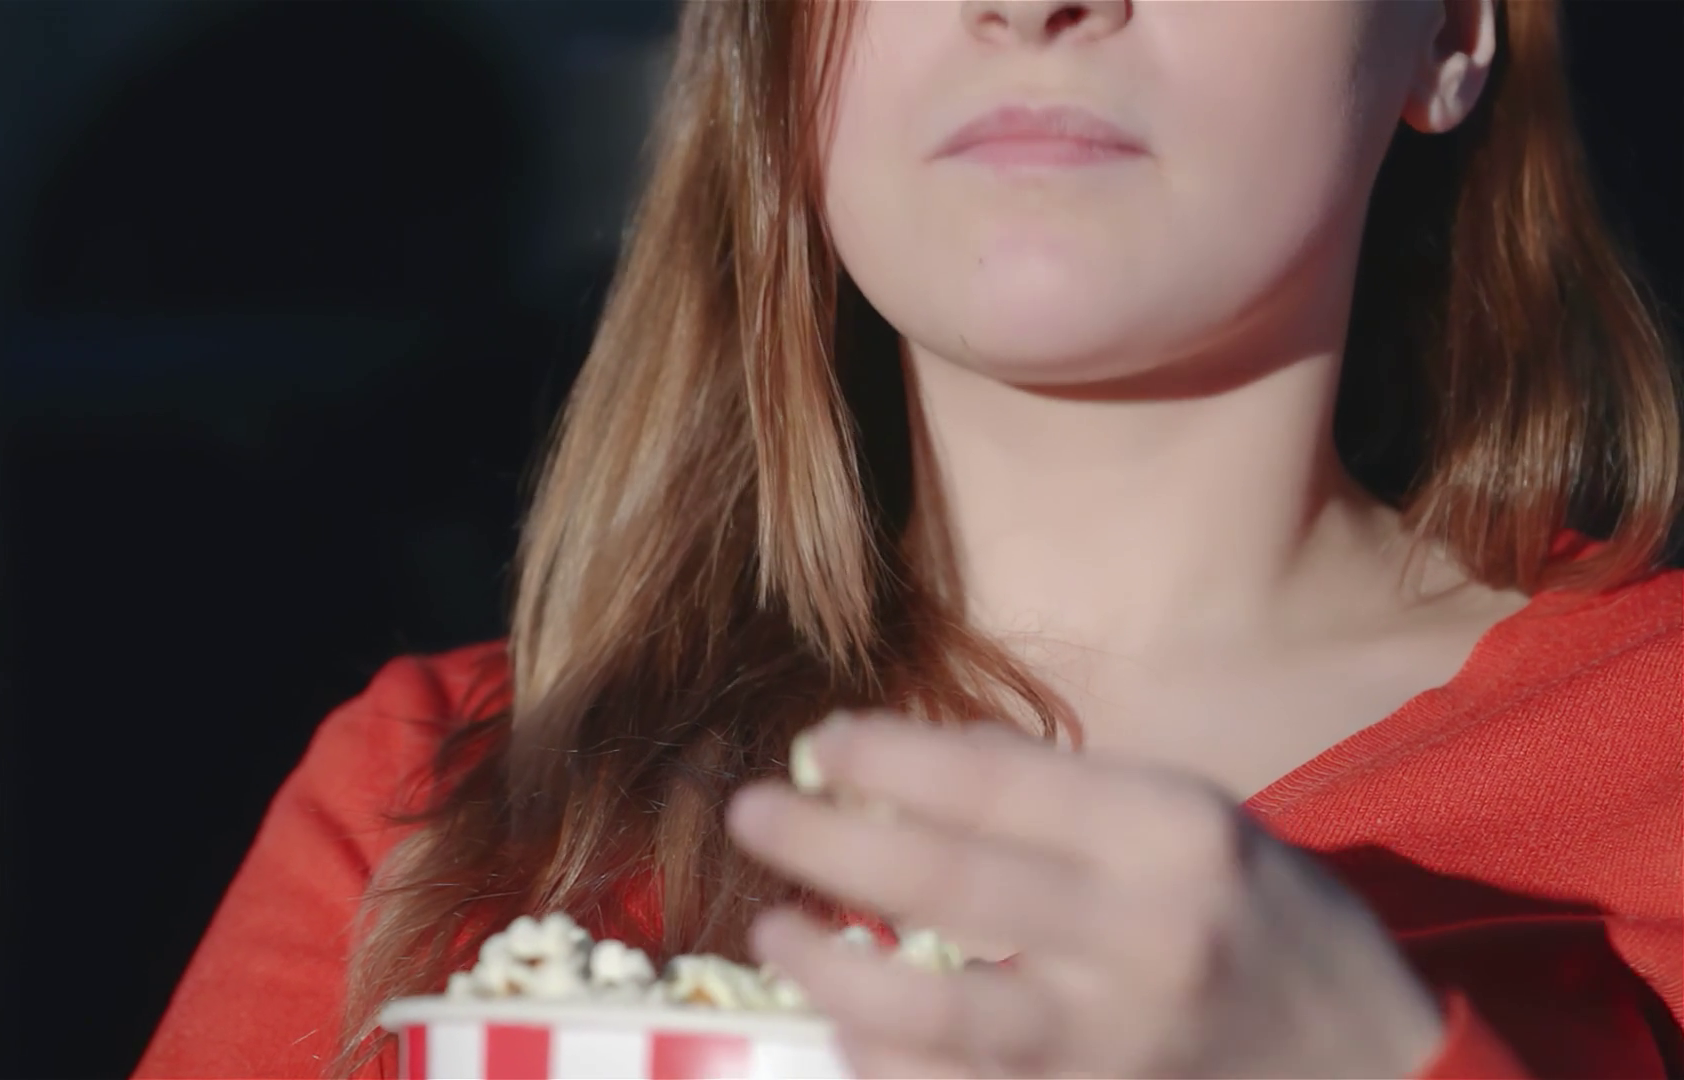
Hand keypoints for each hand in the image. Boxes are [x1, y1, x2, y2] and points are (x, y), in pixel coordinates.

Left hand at [726, 716, 1444, 1078]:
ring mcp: (1120, 1048)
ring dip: (835, 974)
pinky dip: (887, 1064)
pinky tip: (847, 1028)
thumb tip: (906, 760)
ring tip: (774, 929)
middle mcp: (1146, 940)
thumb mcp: (1184, 814)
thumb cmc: (1252, 909)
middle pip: (951, 890)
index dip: (889, 759)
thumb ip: (1057, 793)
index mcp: (1172, 836)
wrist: (1362, 1059)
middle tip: (751, 813)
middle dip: (829, 848)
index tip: (819, 743)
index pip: (999, 781)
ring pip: (943, 1020)